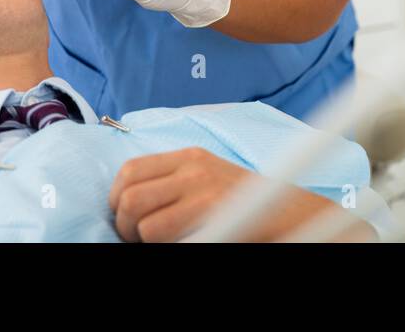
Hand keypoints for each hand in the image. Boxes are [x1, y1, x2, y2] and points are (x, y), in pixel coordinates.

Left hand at [108, 147, 255, 241]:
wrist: (288, 212)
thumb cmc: (243, 199)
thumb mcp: (206, 174)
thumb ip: (172, 179)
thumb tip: (126, 201)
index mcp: (188, 157)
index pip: (130, 170)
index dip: (116, 198)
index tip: (123, 215)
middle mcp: (194, 172)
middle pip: (130, 198)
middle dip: (124, 225)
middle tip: (136, 238)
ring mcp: (204, 198)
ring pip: (146, 227)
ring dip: (143, 242)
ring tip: (156, 243)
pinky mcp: (215, 223)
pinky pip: (170, 241)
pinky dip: (166, 247)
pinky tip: (178, 244)